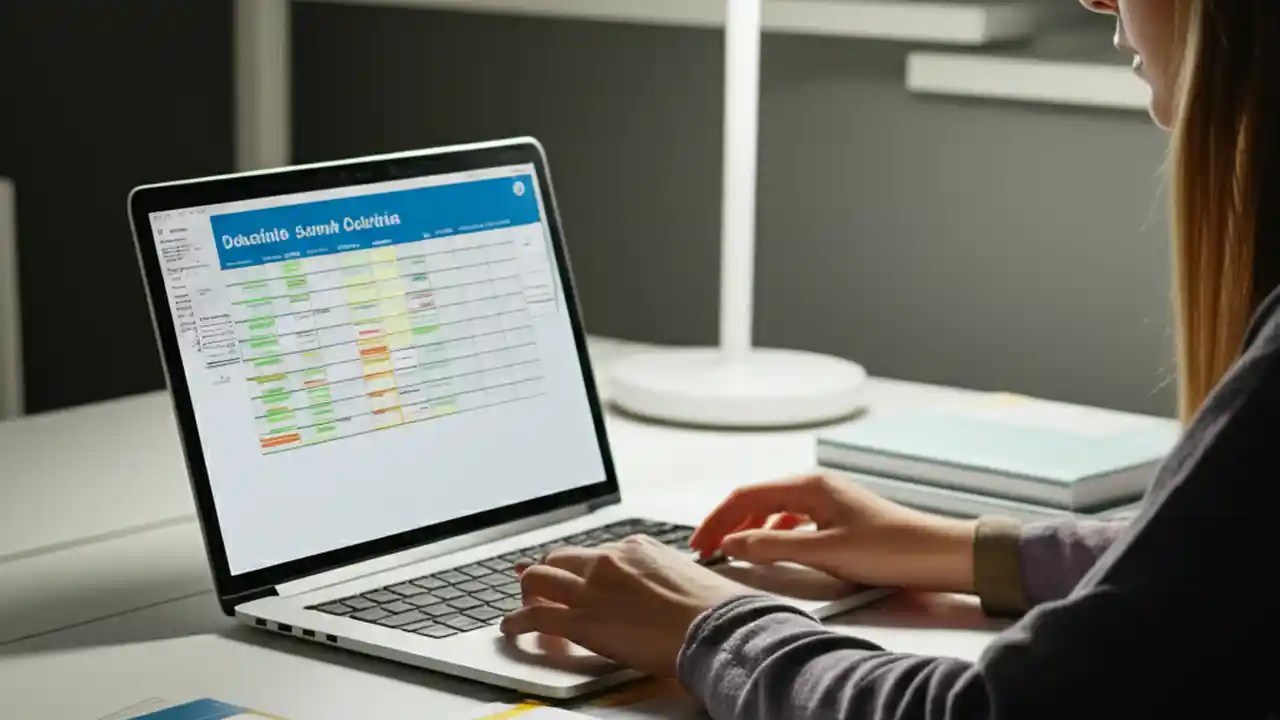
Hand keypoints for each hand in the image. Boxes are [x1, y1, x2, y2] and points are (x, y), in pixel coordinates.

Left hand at [499, 535, 752, 676]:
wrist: (716, 626)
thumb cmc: (714, 607)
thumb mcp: (688, 577)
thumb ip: (665, 576)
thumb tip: (669, 589)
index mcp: (635, 547)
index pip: (595, 552)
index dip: (580, 566)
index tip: (575, 572)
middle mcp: (608, 560)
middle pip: (561, 558)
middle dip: (547, 570)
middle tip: (537, 582)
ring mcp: (592, 588)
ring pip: (540, 578)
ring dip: (527, 591)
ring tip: (522, 604)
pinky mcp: (582, 620)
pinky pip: (537, 616)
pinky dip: (517, 621)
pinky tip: (511, 627)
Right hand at [688, 472, 977, 592]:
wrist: (937, 554)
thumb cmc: (890, 549)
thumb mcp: (824, 551)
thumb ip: (773, 546)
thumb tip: (733, 543)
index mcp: (809, 485)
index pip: (746, 495)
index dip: (717, 518)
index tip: (700, 541)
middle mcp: (816, 486)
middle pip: (756, 498)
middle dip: (728, 522)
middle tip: (707, 548)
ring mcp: (828, 500)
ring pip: (774, 508)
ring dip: (749, 527)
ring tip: (734, 550)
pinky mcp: (839, 516)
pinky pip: (793, 519)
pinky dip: (773, 532)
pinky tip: (773, 549)